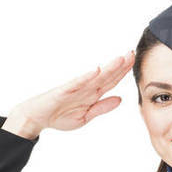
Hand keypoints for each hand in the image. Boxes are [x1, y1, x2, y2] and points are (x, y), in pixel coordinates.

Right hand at [2, 51, 134, 138]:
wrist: (37, 118)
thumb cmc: (59, 116)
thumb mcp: (86, 116)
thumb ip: (102, 108)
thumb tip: (120, 99)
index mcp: (92, 94)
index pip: (111, 81)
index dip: (123, 72)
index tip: (134, 62)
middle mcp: (85, 88)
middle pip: (106, 75)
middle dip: (120, 65)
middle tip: (132, 53)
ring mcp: (75, 88)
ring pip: (95, 77)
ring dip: (108, 68)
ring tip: (121, 59)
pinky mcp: (63, 91)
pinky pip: (77, 83)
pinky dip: (86, 77)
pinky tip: (97, 70)